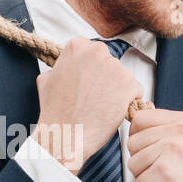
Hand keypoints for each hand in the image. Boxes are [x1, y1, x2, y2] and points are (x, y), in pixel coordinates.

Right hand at [34, 36, 143, 174]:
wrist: (66, 136)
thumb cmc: (56, 112)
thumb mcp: (46, 79)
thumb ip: (61, 66)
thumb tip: (66, 67)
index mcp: (77, 46)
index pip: (92, 51)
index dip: (90, 69)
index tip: (86, 81)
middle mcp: (97, 51)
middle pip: (108, 62)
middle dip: (104, 77)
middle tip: (93, 96)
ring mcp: (115, 67)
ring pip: (123, 75)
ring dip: (116, 89)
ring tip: (100, 106)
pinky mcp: (129, 83)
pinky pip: (136, 89)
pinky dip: (129, 100)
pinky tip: (113, 110)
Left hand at [126, 108, 182, 181]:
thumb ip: (164, 129)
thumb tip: (138, 116)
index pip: (140, 118)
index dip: (138, 138)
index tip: (152, 152)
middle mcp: (181, 132)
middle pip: (133, 141)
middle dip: (141, 161)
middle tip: (162, 172)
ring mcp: (173, 151)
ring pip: (132, 163)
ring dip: (143, 179)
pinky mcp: (164, 173)